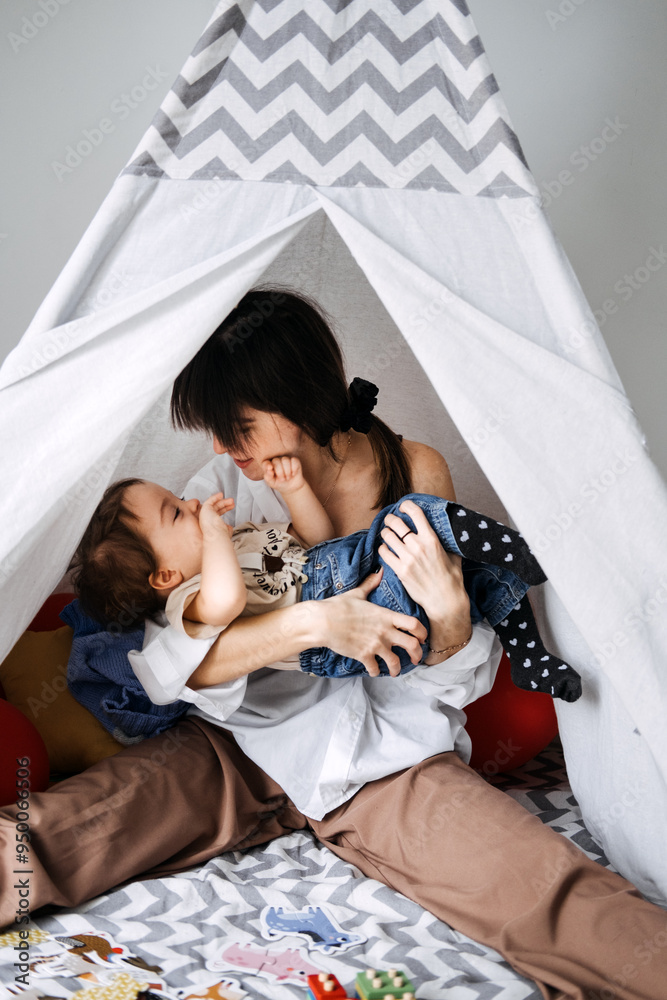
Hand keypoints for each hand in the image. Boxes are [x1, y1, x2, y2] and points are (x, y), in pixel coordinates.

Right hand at [199, 492, 234, 537]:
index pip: (217, 513)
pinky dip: (215, 497)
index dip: (224, 509)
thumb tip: (229, 526)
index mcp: (212, 523)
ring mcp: (205, 514)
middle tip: (232, 502)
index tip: (230, 506)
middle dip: (225, 504)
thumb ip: (227, 528)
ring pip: (214, 504)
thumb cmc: (220, 535)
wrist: (216, 536)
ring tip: (231, 500)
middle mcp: (207, 519)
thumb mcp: (225, 531)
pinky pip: (209, 501)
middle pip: (216, 508)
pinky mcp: (205, 509)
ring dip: (222, 501)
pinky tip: (221, 495)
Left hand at [263, 455, 305, 494]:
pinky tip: (293, 474)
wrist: (291, 488)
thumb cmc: (280, 484)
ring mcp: (286, 460)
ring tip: (288, 478)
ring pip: (285, 460)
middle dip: (280, 472)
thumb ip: (268, 478)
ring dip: (287, 471)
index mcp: (269, 466)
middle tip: (282, 479)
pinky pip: (294, 460)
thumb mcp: (272, 484)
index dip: (267, 465)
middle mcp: (277, 461)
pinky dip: (294, 468)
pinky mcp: (294, 461)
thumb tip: (269, 471)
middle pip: (276, 461)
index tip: (270, 469)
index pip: (265, 462)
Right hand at [315, 569, 426, 676]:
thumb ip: (371, 584)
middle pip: (412, 645)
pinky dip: (376, 672)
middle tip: (416, 659)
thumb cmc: (338, 606)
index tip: (423, 638)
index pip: (414, 624)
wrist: (322, 621)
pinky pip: (376, 669)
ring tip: (395, 671)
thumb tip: (379, 571)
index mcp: (386, 615)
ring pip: (396, 662)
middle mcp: (385, 631)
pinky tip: (374, 670)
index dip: (423, 633)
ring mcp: (375, 644)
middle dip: (417, 654)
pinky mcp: (364, 655)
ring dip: (397, 669)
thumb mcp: (357, 593)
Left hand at [378, 500, 470, 648]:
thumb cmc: (452, 578)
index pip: (416, 513)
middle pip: (396, 523)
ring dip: (385, 533)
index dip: (406, 505)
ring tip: (387, 534)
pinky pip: (384, 553)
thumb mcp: (454, 555)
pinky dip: (383, 549)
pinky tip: (386, 550)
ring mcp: (407, 558)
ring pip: (387, 536)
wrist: (445, 601)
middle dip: (391, 519)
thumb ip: (447, 541)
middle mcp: (418, 546)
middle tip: (390, 520)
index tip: (403, 506)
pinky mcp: (400, 570)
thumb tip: (447, 530)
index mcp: (431, 539)